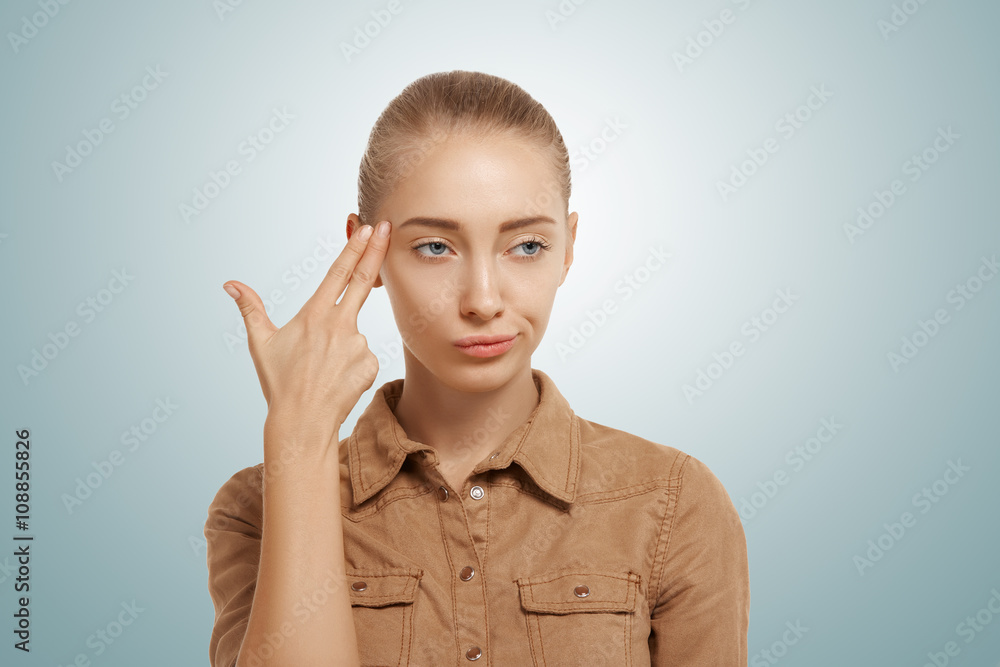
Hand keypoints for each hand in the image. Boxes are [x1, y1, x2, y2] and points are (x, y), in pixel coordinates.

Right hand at [223, 220, 390, 439]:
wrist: (302, 422)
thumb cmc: (280, 383)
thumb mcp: (260, 343)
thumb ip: (250, 309)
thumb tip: (231, 285)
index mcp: (314, 315)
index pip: (338, 273)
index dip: (354, 248)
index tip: (368, 228)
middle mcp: (339, 324)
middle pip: (363, 280)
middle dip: (376, 251)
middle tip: (388, 228)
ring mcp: (358, 343)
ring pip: (355, 333)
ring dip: (342, 345)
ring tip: (323, 370)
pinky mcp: (370, 363)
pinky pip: (364, 356)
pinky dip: (353, 364)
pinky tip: (337, 379)